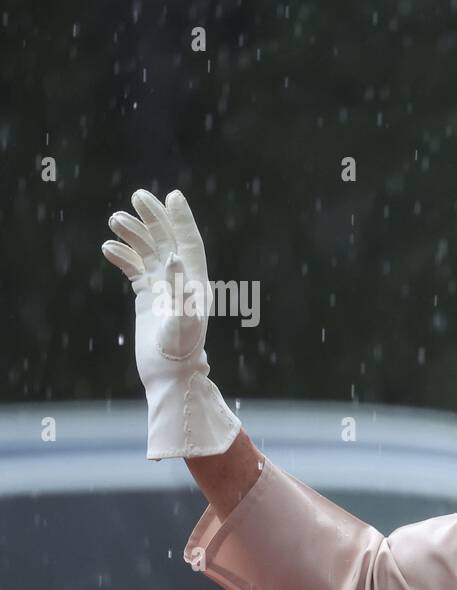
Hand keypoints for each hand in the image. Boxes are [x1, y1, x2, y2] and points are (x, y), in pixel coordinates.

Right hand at [101, 188, 240, 458]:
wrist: (170, 374)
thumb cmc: (180, 351)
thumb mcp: (182, 321)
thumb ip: (179, 290)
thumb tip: (172, 258)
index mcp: (196, 283)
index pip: (189, 244)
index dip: (181, 220)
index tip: (172, 196)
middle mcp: (181, 282)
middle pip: (167, 241)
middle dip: (154, 218)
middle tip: (138, 196)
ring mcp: (163, 288)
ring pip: (148, 252)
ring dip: (134, 234)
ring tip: (115, 221)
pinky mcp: (147, 297)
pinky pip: (135, 269)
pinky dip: (123, 256)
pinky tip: (109, 248)